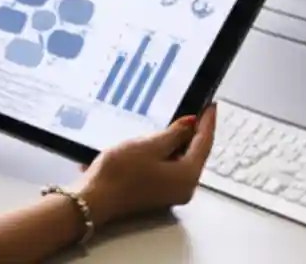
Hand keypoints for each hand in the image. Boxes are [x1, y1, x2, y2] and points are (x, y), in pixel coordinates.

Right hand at [74, 103, 216, 226]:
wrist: (94, 199)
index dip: (207, 122)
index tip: (211, 106)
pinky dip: (166, 154)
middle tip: (196, 111)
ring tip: (174, 122)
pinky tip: (157, 142)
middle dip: (194, 132)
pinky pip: (168, 169)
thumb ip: (174, 133)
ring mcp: (170, 193)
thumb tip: (190, 123)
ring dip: (177, 143)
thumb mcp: (149, 145)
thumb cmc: (120, 173)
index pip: (204, 143)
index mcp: (187, 176)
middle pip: (195, 154)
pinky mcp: (157, 193)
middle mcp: (184, 188)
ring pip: (180, 161)